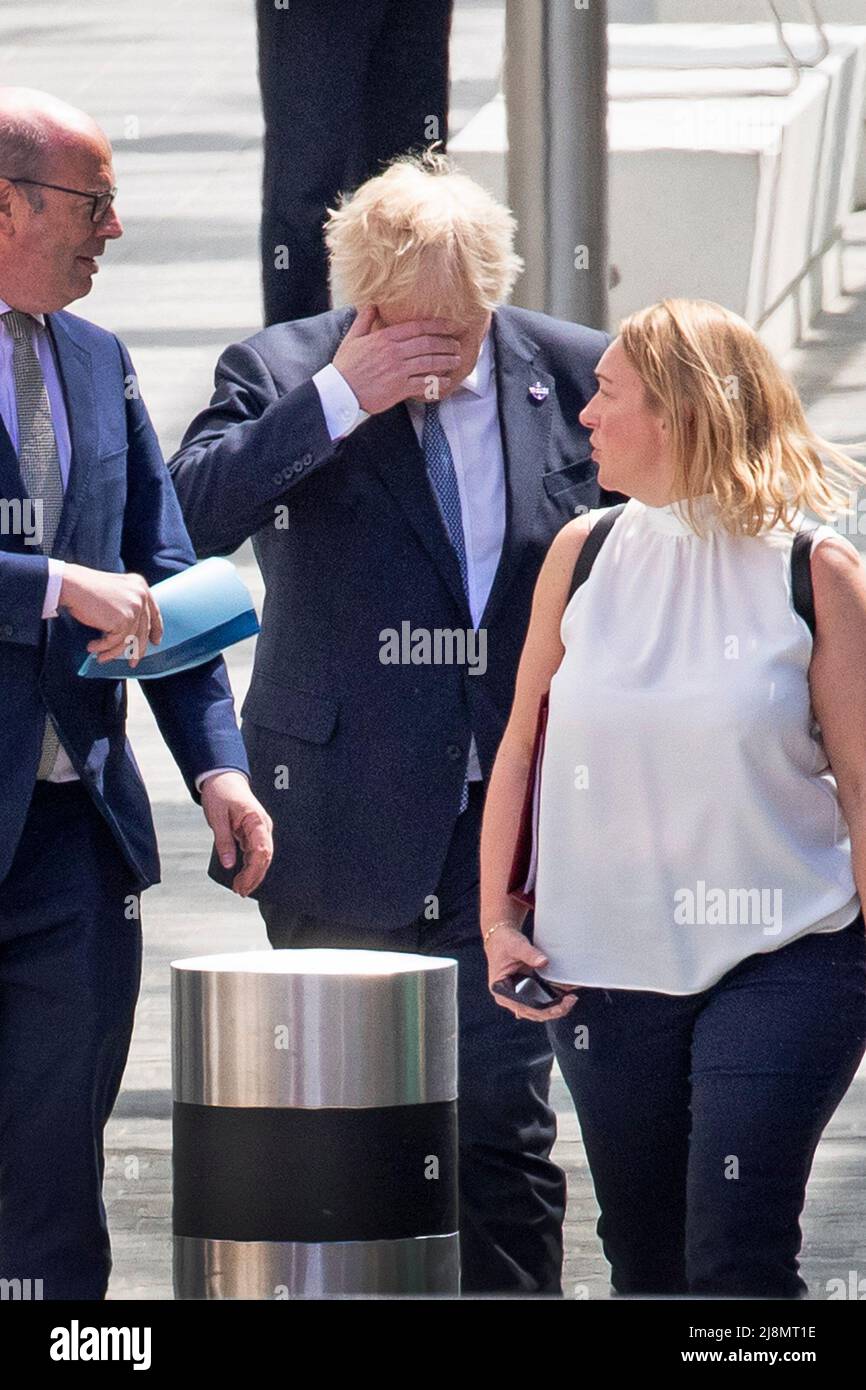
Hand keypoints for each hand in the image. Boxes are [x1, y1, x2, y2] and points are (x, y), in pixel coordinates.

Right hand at [60, 563, 162, 669]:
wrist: (71, 585)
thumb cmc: (85, 590)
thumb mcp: (114, 593)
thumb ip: (127, 606)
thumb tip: (134, 632)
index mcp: (140, 586)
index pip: (153, 612)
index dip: (156, 629)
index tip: (156, 642)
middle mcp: (141, 595)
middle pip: (144, 629)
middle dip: (138, 649)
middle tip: (133, 663)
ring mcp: (134, 607)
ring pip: (129, 639)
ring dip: (113, 652)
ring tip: (101, 657)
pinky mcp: (124, 619)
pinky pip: (116, 642)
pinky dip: (103, 648)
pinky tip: (92, 648)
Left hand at [200, 771, 273, 895]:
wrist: (223, 778)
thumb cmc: (221, 793)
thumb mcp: (217, 817)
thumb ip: (224, 841)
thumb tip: (229, 864)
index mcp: (257, 821)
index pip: (262, 851)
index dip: (253, 871)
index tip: (242, 885)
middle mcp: (262, 827)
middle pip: (264, 858)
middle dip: (254, 877)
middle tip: (240, 892)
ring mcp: (259, 830)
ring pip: (261, 858)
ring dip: (252, 874)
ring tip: (240, 889)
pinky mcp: (252, 833)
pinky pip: (254, 853)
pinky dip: (249, 866)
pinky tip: (241, 877)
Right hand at [332, 303, 461, 413]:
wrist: (339, 393)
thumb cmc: (346, 367)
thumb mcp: (352, 338)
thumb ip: (364, 319)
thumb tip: (371, 304)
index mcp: (384, 338)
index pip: (417, 327)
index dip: (438, 325)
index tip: (451, 326)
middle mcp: (394, 352)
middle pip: (428, 344)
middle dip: (447, 343)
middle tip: (457, 345)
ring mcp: (398, 371)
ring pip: (430, 362)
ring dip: (446, 361)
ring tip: (456, 360)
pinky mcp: (399, 388)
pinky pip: (424, 383)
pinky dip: (438, 382)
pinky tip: (446, 381)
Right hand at [484, 922, 577, 1021]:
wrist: (501, 937)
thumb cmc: (504, 942)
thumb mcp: (516, 946)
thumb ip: (530, 954)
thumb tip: (544, 962)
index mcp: (501, 991)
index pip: (525, 1008)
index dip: (544, 1010)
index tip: (561, 1005)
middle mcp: (509, 998)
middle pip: (534, 1013)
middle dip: (555, 1010)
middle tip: (571, 1000)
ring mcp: (518, 996)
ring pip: (539, 1010)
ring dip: (556, 1007)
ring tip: (571, 998)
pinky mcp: (526, 991)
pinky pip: (541, 1001)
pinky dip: (553, 999)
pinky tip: (565, 994)